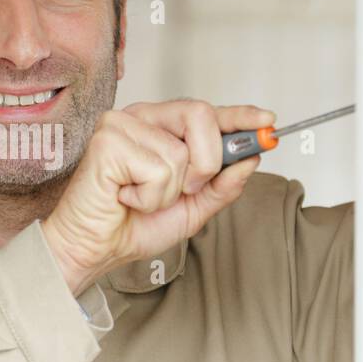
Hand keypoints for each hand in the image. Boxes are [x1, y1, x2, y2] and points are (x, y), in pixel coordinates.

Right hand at [41, 100, 274, 293]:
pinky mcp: (107, 141)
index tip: (267, 120)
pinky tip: (126, 197)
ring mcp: (122, 124)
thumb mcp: (192, 209)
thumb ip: (222, 185)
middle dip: (206, 163)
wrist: (94, 249)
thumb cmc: (133, 225)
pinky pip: (157, 169)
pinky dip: (148, 196)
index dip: (239, 115)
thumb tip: (250, 159)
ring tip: (140, 197)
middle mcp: (143, 118)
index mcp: (162, 127)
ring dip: (169, 191)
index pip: (207, 112)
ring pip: (181, 152)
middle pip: (202, 116)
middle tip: (183, 189)